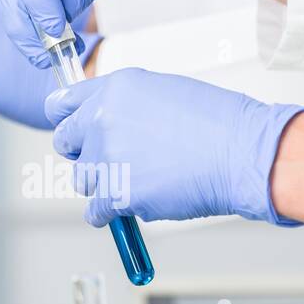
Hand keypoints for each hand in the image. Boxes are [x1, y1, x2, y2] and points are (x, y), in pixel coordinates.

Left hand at [44, 67, 303, 225]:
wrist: (242, 154)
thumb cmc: (220, 124)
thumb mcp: (166, 92)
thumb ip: (128, 104)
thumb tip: (110, 122)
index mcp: (116, 88)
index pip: (62, 103)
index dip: (66, 118)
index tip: (71, 129)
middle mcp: (104, 119)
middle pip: (65, 142)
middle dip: (83, 153)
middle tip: (107, 160)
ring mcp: (108, 157)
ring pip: (82, 179)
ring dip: (101, 184)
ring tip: (133, 182)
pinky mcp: (118, 193)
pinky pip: (96, 211)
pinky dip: (107, 214)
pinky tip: (126, 207)